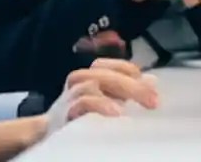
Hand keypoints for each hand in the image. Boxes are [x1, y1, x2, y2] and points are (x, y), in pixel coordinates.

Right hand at [44, 58, 159, 136]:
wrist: (47, 136)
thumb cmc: (81, 117)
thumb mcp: (106, 100)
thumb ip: (125, 90)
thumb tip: (152, 81)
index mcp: (90, 76)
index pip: (112, 64)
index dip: (131, 71)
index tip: (151, 85)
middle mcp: (78, 81)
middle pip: (104, 73)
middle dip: (132, 85)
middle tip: (153, 101)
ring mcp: (69, 97)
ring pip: (91, 83)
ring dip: (116, 92)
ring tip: (135, 106)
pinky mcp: (64, 114)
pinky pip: (81, 103)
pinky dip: (99, 104)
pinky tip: (115, 113)